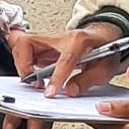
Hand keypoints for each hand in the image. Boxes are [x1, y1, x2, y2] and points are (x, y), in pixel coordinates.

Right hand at [8, 22, 128, 96]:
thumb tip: (70, 91)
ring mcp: (50, 41)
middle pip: (28, 43)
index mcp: (78, 41)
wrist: (104, 36)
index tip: (50, 93)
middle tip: (33, 83)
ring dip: (21, 64)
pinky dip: (24, 64)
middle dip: (23, 64)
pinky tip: (34, 76)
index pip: (63, 60)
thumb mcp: (105, 68)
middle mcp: (60, 38)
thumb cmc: (106, 48)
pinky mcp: (44, 46)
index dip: (55, 78)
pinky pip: (25, 51)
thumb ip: (87, 80)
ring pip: (22, 45)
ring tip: (33, 81)